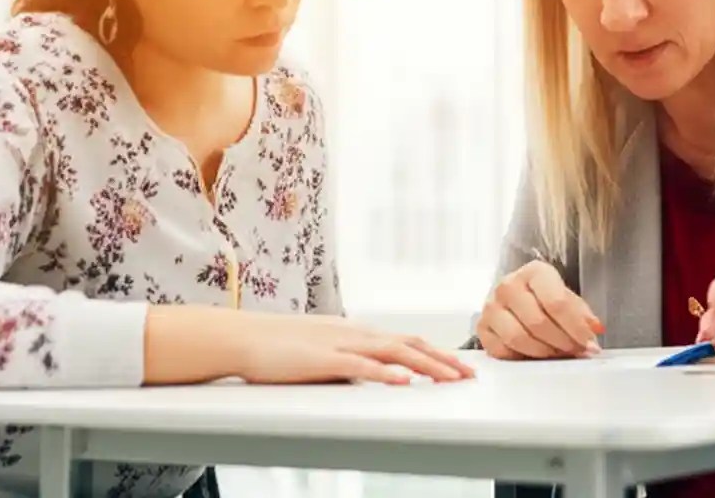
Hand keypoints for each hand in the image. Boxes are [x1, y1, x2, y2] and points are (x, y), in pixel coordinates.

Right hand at [234, 312, 476, 384]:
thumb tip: (371, 378)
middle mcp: (357, 334)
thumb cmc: (280, 347)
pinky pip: (361, 365)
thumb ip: (350, 364)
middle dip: (444, 360)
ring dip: (427, 365)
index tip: (460, 367)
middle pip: (410, 344)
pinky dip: (386, 373)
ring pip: (395, 352)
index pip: (407, 340)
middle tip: (470, 376)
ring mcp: (341, 344)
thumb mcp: (325, 354)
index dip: (436, 353)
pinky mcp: (323, 359)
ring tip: (451, 379)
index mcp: (358, 332)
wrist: (244, 337)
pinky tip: (404, 381)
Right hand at [475, 260, 604, 359]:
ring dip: (544, 352)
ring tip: (558, 353)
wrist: (515, 297)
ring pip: (519, 338)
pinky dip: (523, 357)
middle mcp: (508, 286)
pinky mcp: (482, 327)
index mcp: (533, 272)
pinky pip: (502, 350)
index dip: (575, 327)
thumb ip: (582, 313)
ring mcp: (491, 307)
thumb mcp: (567, 297)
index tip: (589, 343)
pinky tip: (536, 356)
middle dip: (562, 342)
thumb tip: (594, 329)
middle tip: (576, 351)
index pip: (556, 302)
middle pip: (538, 322)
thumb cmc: (544, 297)